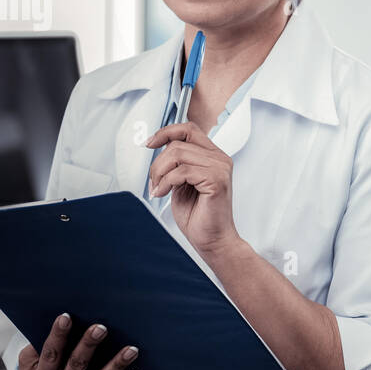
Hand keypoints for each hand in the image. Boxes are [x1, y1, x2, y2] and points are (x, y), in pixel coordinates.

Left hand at [146, 121, 241, 258]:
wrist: (213, 240)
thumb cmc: (200, 216)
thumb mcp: (182, 183)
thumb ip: (177, 164)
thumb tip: (160, 149)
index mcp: (213, 157)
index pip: (189, 129)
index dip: (166, 132)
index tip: (150, 143)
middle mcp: (220, 159)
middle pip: (178, 143)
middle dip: (158, 163)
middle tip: (154, 182)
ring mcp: (220, 168)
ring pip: (177, 154)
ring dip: (160, 173)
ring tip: (159, 189)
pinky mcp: (216, 180)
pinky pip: (182, 171)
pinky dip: (166, 182)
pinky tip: (163, 193)